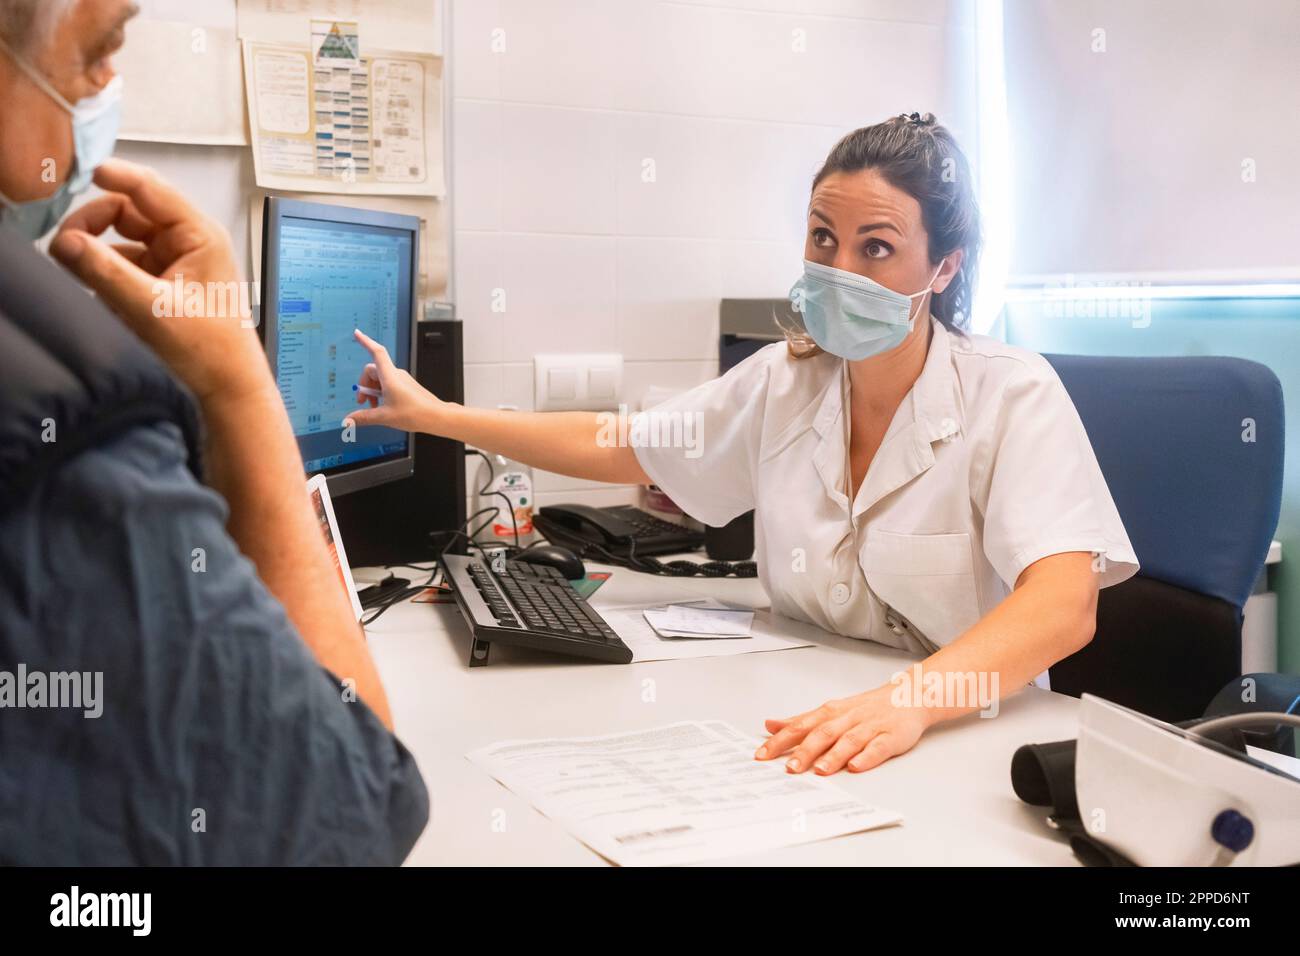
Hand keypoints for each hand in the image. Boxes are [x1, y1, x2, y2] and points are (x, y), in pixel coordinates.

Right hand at [50, 158, 269, 404]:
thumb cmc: (208, 347)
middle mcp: (190, 241)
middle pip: (130, 212)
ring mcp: (178, 261)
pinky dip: (109, 272)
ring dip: (99, 251)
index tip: (82, 172)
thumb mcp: (151, 308)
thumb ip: (105, 272)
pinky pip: (128, 264)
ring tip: (78, 272)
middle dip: (95, 223)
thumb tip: (63, 241)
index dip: (116, 176)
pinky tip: (100, 293)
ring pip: (124, 239)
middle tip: (65, 246)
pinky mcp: (167, 282)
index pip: (151, 189)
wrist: (230, 386)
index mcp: (199, 235)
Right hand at [347, 328, 445, 431]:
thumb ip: (364, 417)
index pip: (376, 352)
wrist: (437, 416)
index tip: (357, 333)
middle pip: (372, 371)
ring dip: (372, 391)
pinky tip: (384, 407)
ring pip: (380, 379)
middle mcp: (396, 374)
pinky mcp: (406, 386)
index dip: (365, 341)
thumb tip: (349, 420)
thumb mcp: (385, 417)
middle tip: (363, 402)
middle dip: (364, 385)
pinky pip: (388, 384)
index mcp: (390, 376)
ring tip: (374, 408)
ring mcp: (402, 379)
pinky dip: (381, 393)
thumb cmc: (416, 414)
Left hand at [755, 684, 930, 773]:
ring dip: (834, 755)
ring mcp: (869, 727)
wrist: (909, 695)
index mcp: (830, 712)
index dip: (780, 740)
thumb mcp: (830, 710)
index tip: (762, 754)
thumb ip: (801, 720)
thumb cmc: (866, 707)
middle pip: (822, 733)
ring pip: (849, 740)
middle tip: (789, 768)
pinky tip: (856, 766)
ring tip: (820, 771)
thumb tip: (770, 725)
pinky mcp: (891, 736)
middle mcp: (847, 718)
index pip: (800, 726)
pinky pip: (878, 747)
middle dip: (805, 751)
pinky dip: (867, 756)